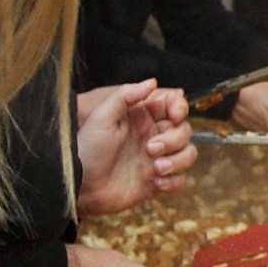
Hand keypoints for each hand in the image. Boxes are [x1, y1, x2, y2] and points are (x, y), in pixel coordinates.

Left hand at [75, 80, 196, 214]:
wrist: (79, 184)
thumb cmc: (87, 149)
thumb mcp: (102, 116)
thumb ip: (126, 95)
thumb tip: (152, 82)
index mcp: (142, 117)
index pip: (173, 105)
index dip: (179, 108)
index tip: (174, 116)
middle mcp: (153, 136)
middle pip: (184, 130)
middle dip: (173, 140)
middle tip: (150, 148)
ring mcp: (156, 160)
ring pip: (188, 154)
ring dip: (178, 161)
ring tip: (156, 169)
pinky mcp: (157, 182)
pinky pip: (180, 179)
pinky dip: (174, 181)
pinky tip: (156, 183)